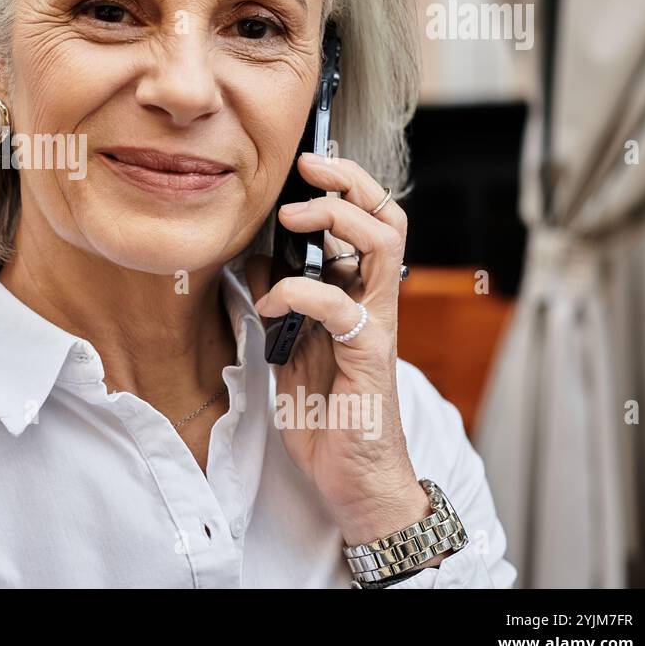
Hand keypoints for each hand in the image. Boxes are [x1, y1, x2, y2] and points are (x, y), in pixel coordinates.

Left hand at [246, 152, 430, 546]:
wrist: (352, 481)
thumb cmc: (327, 416)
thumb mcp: (291, 348)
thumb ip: (282, 305)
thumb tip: (255, 261)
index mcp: (359, 296)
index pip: (371, 221)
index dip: (347, 185)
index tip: (308, 164)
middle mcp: (376, 303)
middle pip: (388, 217)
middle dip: (348, 183)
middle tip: (304, 173)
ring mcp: (377, 327)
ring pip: (381, 245)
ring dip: (334, 219)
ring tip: (292, 220)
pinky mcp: (369, 357)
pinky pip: (340, 306)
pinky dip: (298, 293)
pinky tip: (270, 303)